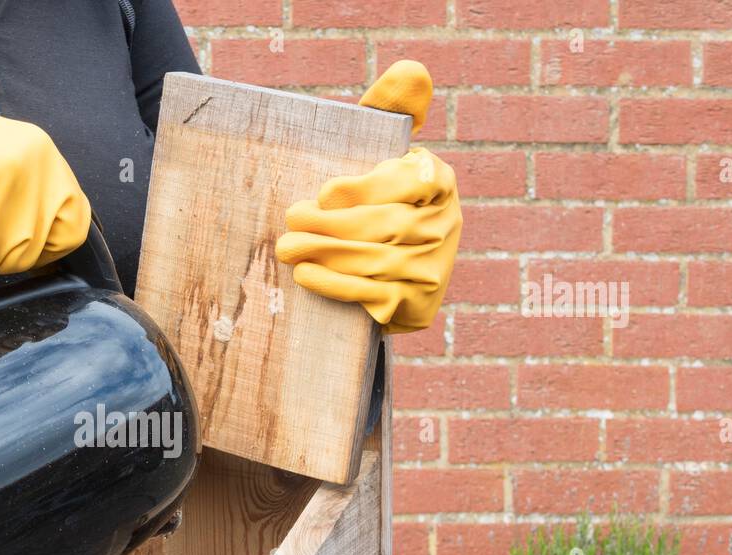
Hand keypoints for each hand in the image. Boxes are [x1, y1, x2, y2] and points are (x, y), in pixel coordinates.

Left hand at [274, 60, 460, 333]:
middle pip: (385, 225)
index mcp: (439, 182)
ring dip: (324, 254)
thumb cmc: (377, 199)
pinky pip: (371, 295)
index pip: (408, 183)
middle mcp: (445, 226)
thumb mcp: (385, 151)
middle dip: (331, 224)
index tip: (325, 192)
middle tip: (290, 220)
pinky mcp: (414, 305)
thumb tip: (411, 72)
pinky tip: (304, 275)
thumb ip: (390, 110)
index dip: (366, 189)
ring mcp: (432, 269)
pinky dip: (333, 285)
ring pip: (374, 261)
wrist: (393, 273)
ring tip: (286, 247)